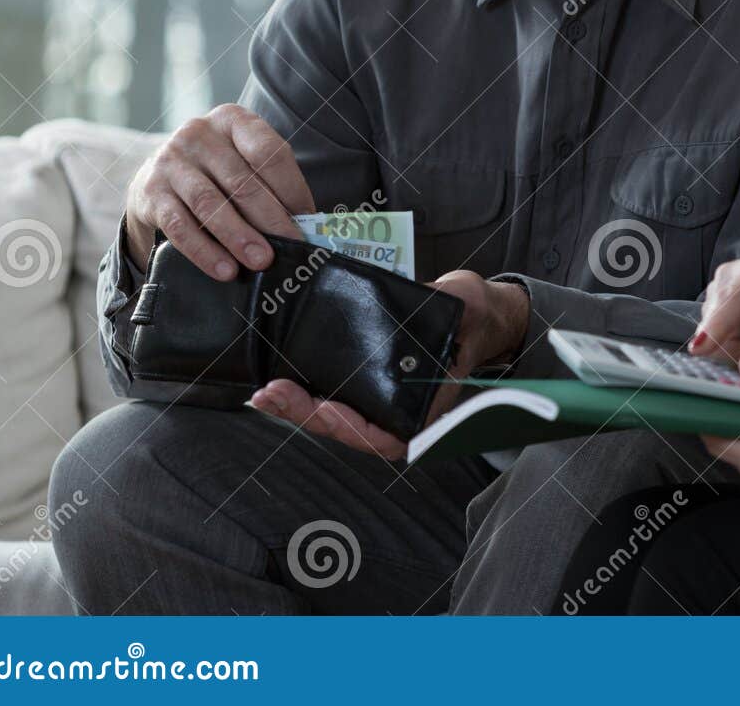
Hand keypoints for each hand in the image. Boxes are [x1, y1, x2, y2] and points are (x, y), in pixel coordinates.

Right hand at [125, 103, 314, 277]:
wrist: (158, 177)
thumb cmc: (218, 171)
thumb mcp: (244, 161)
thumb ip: (271, 184)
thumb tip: (307, 224)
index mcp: (232, 120)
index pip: (268, 152)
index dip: (290, 187)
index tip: (307, 219)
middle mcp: (198, 133)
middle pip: (241, 181)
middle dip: (271, 219)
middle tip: (292, 247)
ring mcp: (170, 160)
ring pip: (210, 204)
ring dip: (239, 237)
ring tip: (261, 261)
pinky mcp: (150, 191)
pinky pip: (180, 226)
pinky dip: (205, 251)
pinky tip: (225, 270)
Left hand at [250, 271, 529, 458]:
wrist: (473, 312)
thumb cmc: (474, 314)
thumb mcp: (469, 306)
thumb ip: (456, 308)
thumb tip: (432, 303)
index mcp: (429, 405)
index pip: (389, 435)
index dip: (356, 429)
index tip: (330, 409)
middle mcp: (401, 410)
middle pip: (349, 429)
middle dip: (308, 415)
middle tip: (273, 395)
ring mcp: (381, 399)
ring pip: (334, 419)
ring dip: (297, 409)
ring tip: (265, 395)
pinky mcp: (365, 384)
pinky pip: (331, 398)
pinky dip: (303, 395)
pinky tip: (277, 385)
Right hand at [690, 248, 739, 371]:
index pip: (733, 300)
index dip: (715, 326)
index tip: (699, 349)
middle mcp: (733, 274)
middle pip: (717, 321)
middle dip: (737, 351)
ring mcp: (722, 288)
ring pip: (714, 332)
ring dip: (738, 352)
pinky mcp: (719, 303)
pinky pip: (717, 336)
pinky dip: (736, 349)